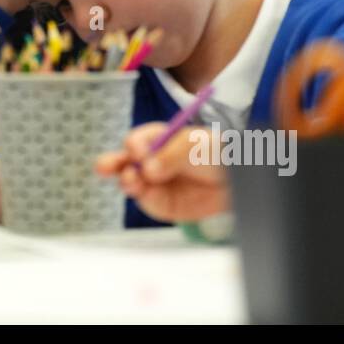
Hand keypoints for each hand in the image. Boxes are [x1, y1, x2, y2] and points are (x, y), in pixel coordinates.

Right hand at [95, 123, 228, 222]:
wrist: (238, 182)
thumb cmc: (217, 154)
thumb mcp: (196, 146)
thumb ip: (171, 155)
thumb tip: (148, 169)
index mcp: (158, 140)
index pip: (137, 140)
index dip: (134, 145)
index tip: (138, 152)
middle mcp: (151, 161)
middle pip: (124, 161)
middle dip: (111, 163)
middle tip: (104, 167)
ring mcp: (154, 183)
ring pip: (131, 182)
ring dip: (126, 181)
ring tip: (132, 181)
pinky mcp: (161, 204)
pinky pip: (146, 201)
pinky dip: (143, 198)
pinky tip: (145, 193)